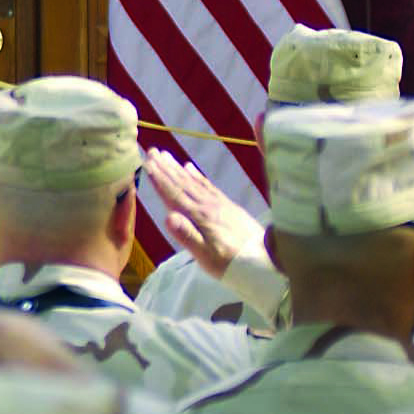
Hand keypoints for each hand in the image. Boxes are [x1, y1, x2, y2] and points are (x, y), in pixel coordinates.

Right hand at [146, 148, 262, 278]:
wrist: (266, 262)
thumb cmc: (231, 264)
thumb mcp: (206, 256)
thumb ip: (187, 236)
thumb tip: (167, 218)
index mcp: (199, 216)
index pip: (174, 194)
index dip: (159, 178)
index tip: (146, 162)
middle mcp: (207, 205)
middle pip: (182, 183)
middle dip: (165, 167)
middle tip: (152, 150)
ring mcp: (219, 204)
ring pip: (193, 182)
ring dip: (177, 168)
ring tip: (166, 155)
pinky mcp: (229, 206)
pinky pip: (208, 185)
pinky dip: (197, 175)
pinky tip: (191, 168)